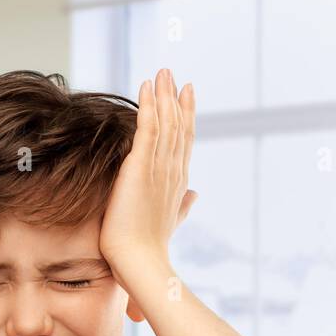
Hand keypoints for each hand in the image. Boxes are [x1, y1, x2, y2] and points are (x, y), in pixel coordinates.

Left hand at [99, 68, 197, 286]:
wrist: (141, 262)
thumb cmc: (150, 249)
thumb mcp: (170, 221)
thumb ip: (182, 205)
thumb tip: (195, 195)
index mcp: (178, 182)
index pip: (185, 142)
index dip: (187, 115)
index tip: (186, 93)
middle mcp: (173, 171)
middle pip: (178, 126)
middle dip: (175, 98)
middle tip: (172, 73)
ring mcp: (159, 168)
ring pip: (166, 122)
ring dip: (164, 95)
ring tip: (161, 72)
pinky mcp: (141, 167)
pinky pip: (148, 128)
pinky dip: (149, 105)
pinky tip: (147, 86)